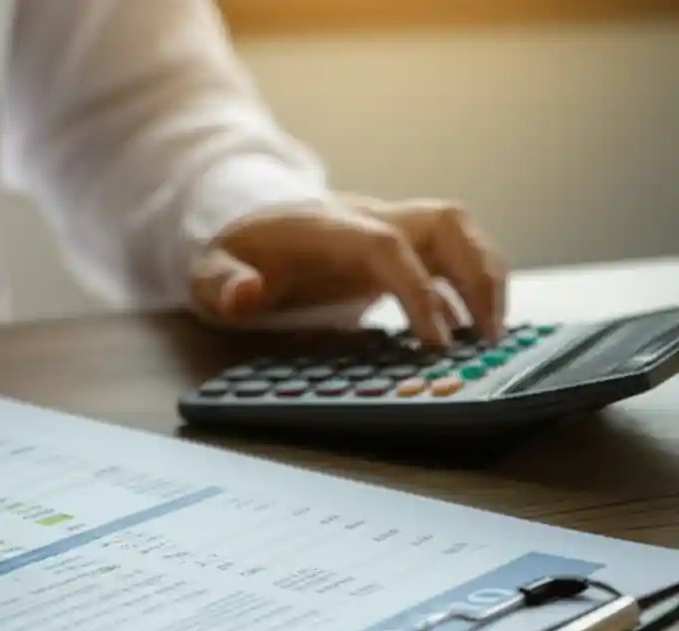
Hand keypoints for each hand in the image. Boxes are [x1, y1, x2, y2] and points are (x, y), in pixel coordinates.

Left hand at [189, 195, 507, 345]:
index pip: (387, 246)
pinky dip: (473, 279)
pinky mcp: (399, 241)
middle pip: (445, 222)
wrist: (242, 219)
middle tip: (489, 336)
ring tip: (494, 333)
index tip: (437, 342)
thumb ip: (223, 284)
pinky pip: (451, 250)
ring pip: (458, 230)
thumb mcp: (209, 272)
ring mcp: (389, 223)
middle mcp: (369, 216)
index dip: (418, 290)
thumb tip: (246, 294)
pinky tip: (475, 324)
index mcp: (327, 227)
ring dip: (486, 275)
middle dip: (476, 274)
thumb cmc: (233, 252)